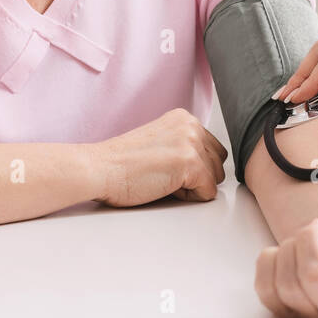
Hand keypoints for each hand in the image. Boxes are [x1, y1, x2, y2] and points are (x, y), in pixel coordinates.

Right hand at [93, 108, 226, 205]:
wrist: (99, 169)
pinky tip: (164, 188)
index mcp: (184, 118)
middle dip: (197, 177)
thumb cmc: (122, 164)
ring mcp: (192, 142)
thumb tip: (210, 167)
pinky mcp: (190, 163)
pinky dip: (188, 199)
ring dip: (192, 187)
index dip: (194, 167)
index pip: (212, 149)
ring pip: (215, 178)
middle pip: (217, 164)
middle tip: (164, 176)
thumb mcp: (161, 142)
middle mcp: (191, 125)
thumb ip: (185, 146)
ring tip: (162, 180)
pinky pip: (207, 193)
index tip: (167, 168)